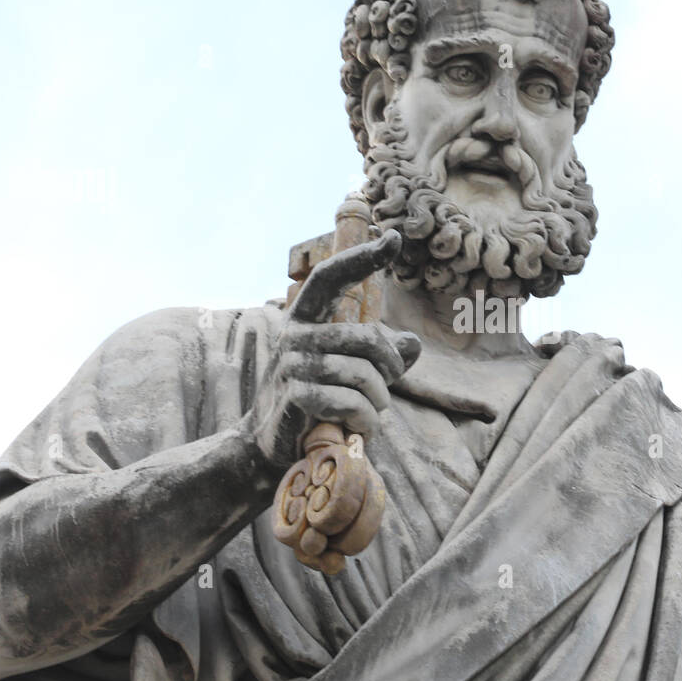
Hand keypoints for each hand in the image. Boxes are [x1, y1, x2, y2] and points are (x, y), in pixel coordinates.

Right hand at [242, 230, 420, 470]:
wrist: (269, 441)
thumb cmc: (316, 399)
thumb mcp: (350, 370)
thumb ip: (383, 355)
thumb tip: (412, 343)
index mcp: (305, 318)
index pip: (332, 277)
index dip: (361, 258)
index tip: (393, 238)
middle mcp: (294, 334)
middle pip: (367, 339)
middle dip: (390, 367)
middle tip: (389, 387)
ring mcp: (291, 365)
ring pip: (363, 375)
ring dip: (379, 401)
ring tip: (372, 412)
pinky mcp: (295, 396)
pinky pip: (352, 402)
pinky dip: (367, 420)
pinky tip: (362, 427)